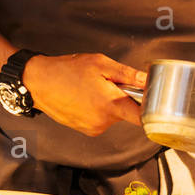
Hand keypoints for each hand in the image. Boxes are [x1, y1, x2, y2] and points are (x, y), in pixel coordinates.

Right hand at [23, 53, 145, 136]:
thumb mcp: (100, 64)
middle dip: (123, 98)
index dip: (151, 110)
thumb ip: (127, 75)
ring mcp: (93, 127)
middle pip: (126, 113)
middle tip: (109, 82)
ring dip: (109, 103)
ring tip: (92, 88)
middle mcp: (103, 121)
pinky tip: (85, 97)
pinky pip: (100, 119)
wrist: (39, 82)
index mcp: (110, 104)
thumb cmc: (67, 70)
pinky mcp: (85, 129)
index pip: (142, 117)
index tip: (155, 102)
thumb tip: (148, 80)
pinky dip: (98, 109)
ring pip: (113, 115)